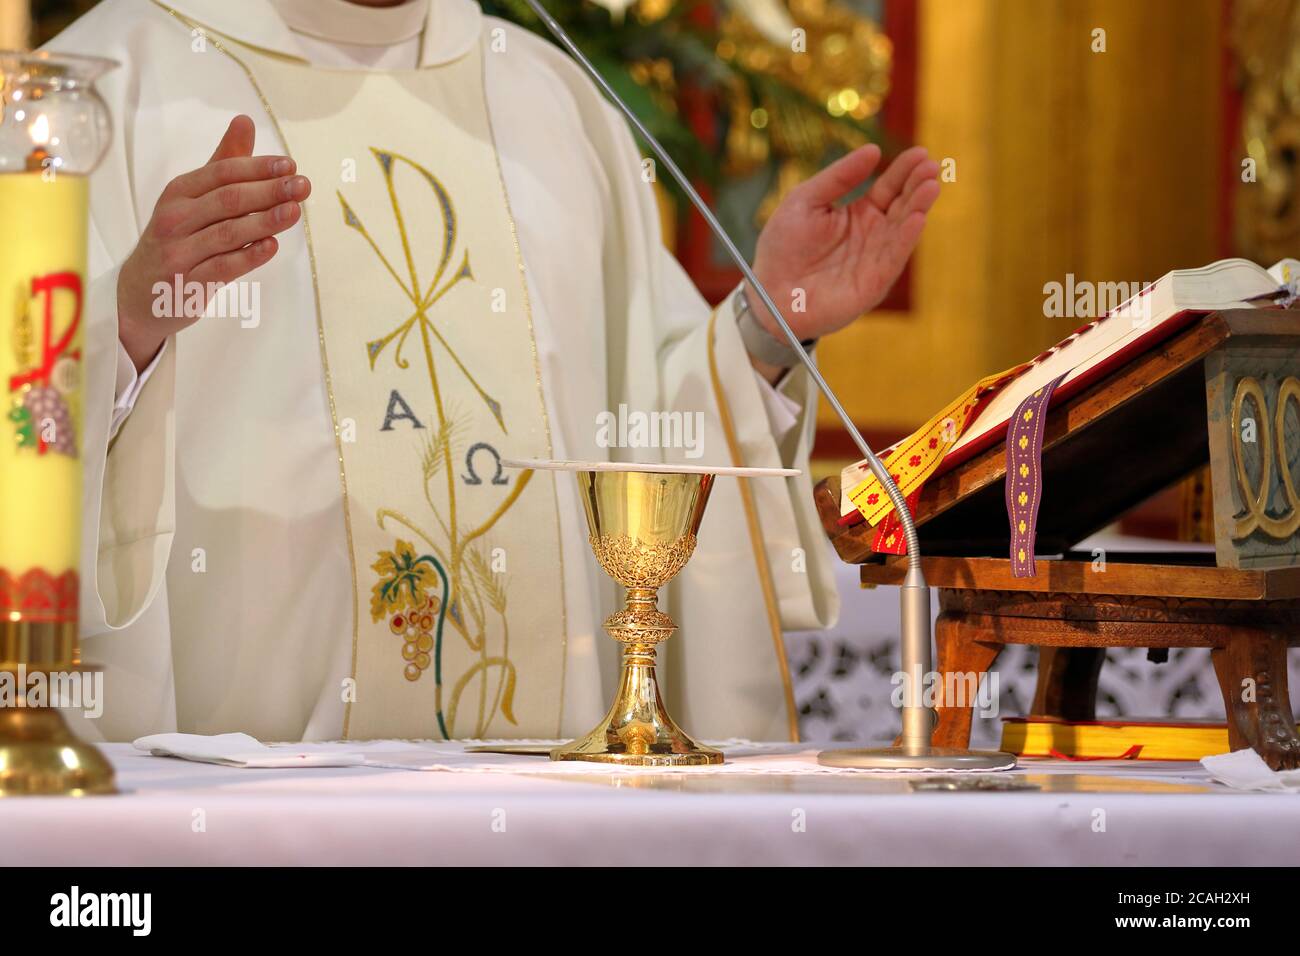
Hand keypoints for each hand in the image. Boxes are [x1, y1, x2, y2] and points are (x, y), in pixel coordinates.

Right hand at [116, 115, 311, 371]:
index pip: (221, 173)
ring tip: (295, 212)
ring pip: (227, 233)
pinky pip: (222, 268)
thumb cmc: (176, 240)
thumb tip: (244, 121)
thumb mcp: (192, 199)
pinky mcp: (188, 283)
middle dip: (268, 190)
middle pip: (227, 200)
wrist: (139, 295)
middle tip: (303, 186)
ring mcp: (179, 252)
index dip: (257, 168)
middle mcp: (175, 219)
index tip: (291, 166)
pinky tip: (272, 246)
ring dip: (265, 221)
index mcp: (179, 193)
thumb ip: (223, 164)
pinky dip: (248, 256)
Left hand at [748, 144, 939, 346]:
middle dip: (918, 185)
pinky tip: (917, 218)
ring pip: (904, 230)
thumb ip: (839, 177)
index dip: (905, 170)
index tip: (920, 152)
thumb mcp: (806, 200)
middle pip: (903, 205)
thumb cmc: (783, 247)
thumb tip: (873, 150)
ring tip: (930, 186)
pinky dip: (906, 239)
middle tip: (931, 166)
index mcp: (858, 214)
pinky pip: (893, 259)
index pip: (889, 187)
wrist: (768, 293)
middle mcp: (873, 235)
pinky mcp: (873, 283)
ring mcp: (875, 259)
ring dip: (919, 208)